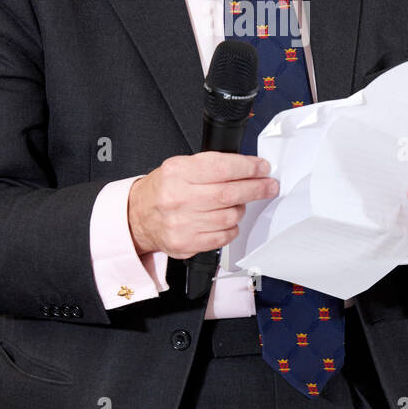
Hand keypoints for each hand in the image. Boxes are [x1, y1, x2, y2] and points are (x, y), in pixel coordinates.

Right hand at [128, 153, 279, 258]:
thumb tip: (248, 167)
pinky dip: (231, 228)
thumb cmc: (164, 189)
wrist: (138, 216)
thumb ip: (211, 165)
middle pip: (230, 194)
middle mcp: (178, 198)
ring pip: (230, 217)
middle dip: (257, 188)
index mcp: (178, 173)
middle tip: (269, 186)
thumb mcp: (180, 166)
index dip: (249, 168)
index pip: (222, 168)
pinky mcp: (187, 244)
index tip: (263, 168)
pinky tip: (226, 221)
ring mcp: (182, 224)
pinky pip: (223, 237)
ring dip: (241, 209)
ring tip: (237, 204)